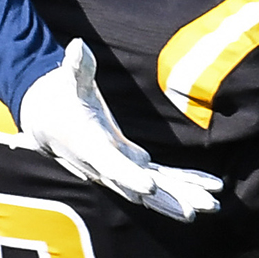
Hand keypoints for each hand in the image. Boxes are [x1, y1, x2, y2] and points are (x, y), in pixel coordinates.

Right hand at [18, 40, 222, 221]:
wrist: (45, 120)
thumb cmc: (58, 97)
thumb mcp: (67, 80)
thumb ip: (77, 67)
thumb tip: (79, 46)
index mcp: (91, 146)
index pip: (111, 166)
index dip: (129, 177)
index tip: (150, 189)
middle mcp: (106, 166)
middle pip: (139, 188)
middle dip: (167, 199)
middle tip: (196, 210)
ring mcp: (120, 169)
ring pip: (155, 190)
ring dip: (183, 197)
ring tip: (214, 206)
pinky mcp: (131, 165)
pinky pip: (161, 178)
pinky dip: (184, 183)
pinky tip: (210, 188)